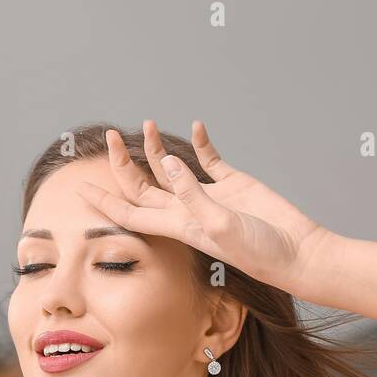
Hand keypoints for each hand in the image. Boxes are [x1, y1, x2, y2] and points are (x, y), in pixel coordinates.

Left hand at [75, 120, 326, 291]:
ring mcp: (209, 196)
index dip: (104, 200)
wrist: (295, 253)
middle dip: (123, 163)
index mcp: (177, 224)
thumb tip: (166, 162)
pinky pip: (210, 159)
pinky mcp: (234, 184)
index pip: (129, 211)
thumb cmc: (258, 250)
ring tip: (148, 123)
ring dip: (157, 148)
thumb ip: (191, 193)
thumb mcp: (219, 223)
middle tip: (112, 137)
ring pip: (171, 169)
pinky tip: (196, 127)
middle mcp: (187, 210)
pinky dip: (201, 143)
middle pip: (143, 186)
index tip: (80, 187)